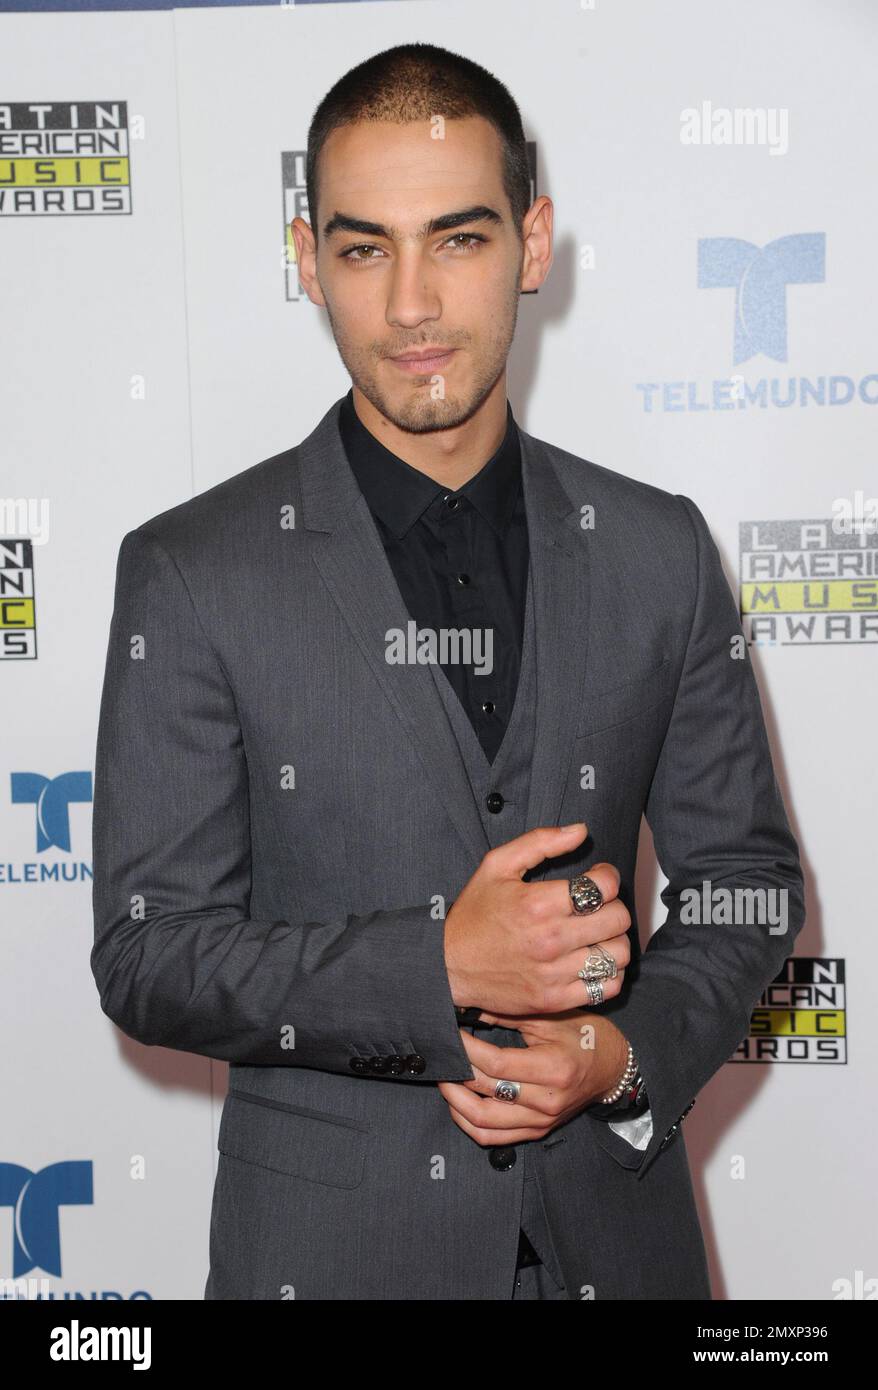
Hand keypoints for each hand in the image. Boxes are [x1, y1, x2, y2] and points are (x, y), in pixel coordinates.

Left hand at [438, 1012, 629, 1144]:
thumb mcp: (551, 1018)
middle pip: (486, 1092)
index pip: (496, 1064)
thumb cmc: (585, 1037)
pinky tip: (456, 1102)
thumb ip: (508, 1013)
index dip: (467, 1049)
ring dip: (455, 1101)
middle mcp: (547, 1101)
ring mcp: (541, 1121)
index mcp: (554, 1069)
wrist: (612, 1069)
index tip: (451, 1033)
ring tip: (443, 1077)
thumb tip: (469, 1005)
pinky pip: (491, 1138)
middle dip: (457, 1071)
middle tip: (441, 1053)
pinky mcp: (536, 1131)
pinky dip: (468, 1122)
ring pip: (483, 1123)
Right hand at [444, 823, 630, 1015]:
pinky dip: (609, 972)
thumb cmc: (473, 916)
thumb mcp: (497, 866)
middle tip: (600, 905)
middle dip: (614, 905)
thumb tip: (581, 830)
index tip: (600, 878)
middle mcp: (550, 940)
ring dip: (615, 940)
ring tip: (599, 933)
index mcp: (537, 904)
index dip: (608, 877)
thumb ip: (540, 842)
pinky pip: (606, 987)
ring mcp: (554, 973)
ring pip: (618, 954)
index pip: (604, 888)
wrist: (447, 966)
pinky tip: (594, 960)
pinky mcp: (555, 999)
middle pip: (618, 919)